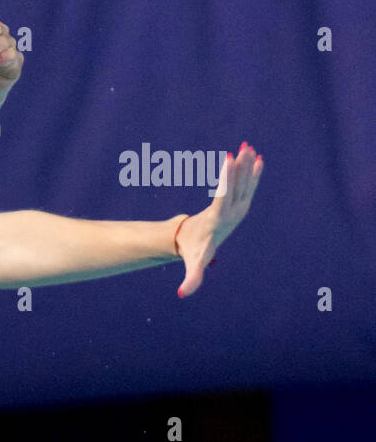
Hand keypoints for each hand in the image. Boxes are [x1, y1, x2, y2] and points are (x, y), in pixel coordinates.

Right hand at [175, 142, 264, 297]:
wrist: (205, 246)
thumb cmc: (196, 251)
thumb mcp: (194, 263)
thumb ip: (192, 278)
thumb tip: (184, 294)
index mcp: (221, 220)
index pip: (225, 197)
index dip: (227, 180)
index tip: (229, 162)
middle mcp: (235, 212)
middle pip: (238, 186)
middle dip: (240, 167)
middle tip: (243, 149)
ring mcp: (240, 207)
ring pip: (245, 182)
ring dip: (246, 164)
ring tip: (249, 146)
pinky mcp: (240, 202)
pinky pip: (247, 184)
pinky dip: (251, 170)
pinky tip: (257, 156)